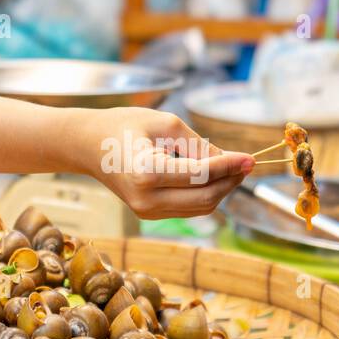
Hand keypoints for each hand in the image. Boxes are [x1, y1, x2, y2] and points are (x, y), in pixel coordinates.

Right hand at [70, 108, 252, 219]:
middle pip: (205, 197)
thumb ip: (199, 143)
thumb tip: (231, 161)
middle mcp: (146, 199)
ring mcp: (146, 211)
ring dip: (222, 189)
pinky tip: (214, 177)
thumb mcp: (164, 123)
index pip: (200, 174)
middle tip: (247, 163)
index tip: (251, 158)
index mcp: (146, 172)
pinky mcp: (149, 215)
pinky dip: (206, 194)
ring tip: (233, 168)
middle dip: (231, 181)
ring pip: (201, 207)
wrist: (88, 146)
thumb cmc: (125, 126)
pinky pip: (189, 208)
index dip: (229, 166)